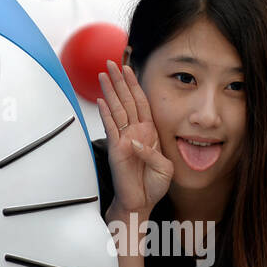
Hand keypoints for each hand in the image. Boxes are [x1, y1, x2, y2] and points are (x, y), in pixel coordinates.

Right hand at [97, 60, 172, 216]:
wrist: (141, 203)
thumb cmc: (153, 186)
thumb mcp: (165, 167)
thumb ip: (153, 153)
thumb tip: (135, 143)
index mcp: (148, 132)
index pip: (141, 103)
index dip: (134, 85)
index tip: (128, 68)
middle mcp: (135, 132)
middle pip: (126, 100)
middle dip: (119, 81)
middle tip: (110, 63)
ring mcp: (124, 140)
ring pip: (117, 109)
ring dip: (110, 91)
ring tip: (103, 74)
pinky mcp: (116, 150)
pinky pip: (111, 128)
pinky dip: (106, 114)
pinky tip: (101, 100)